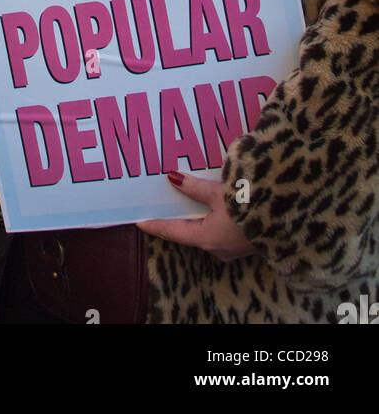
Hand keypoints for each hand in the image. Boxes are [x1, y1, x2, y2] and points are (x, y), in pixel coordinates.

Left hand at [136, 172, 255, 261]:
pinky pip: (220, 229)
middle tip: (160, 205)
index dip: (155, 225)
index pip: (173, 231)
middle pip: (188, 232)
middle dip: (176, 218)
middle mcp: (216, 247)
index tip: (139, 221)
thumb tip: (172, 179)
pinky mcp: (245, 241)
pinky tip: (209, 204)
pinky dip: (211, 216)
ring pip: (205, 230)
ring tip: (181, 200)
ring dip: (195, 215)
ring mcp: (231, 247)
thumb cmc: (251, 205)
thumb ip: (194, 188)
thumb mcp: (219, 194)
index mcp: (207, 239)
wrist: (289, 215)